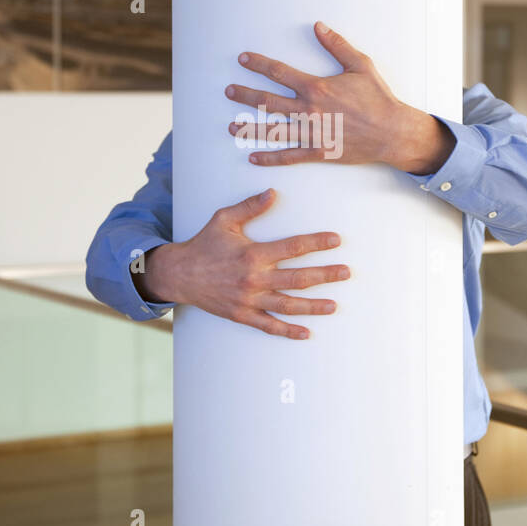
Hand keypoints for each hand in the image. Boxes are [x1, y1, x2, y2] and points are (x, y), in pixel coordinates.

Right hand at [134, 187, 349, 339]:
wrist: (180, 274)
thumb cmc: (204, 244)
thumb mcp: (224, 219)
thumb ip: (250, 207)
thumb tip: (273, 192)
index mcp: (252, 254)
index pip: (292, 247)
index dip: (316, 243)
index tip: (336, 240)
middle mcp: (254, 279)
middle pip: (297, 278)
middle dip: (325, 275)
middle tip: (346, 273)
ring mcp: (249, 300)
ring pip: (287, 305)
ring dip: (313, 306)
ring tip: (334, 305)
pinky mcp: (242, 315)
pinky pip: (268, 326)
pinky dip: (288, 331)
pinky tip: (306, 333)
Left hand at [225, 21, 454, 173]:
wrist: (392, 131)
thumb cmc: (378, 98)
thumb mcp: (360, 65)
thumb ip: (337, 45)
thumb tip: (319, 26)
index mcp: (316, 87)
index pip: (279, 72)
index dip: (258, 64)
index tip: (243, 60)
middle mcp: (309, 110)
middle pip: (267, 101)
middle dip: (245, 96)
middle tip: (228, 92)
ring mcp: (311, 132)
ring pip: (273, 130)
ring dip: (249, 129)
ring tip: (231, 127)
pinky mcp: (318, 151)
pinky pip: (289, 156)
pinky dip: (270, 158)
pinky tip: (254, 157)